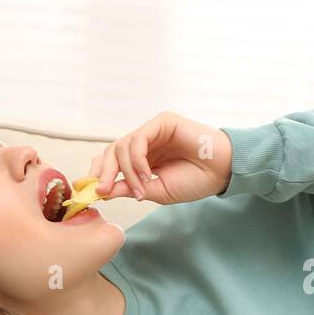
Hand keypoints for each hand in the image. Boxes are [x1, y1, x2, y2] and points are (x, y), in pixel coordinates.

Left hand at [88, 110, 232, 205]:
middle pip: (111, 152)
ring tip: (141, 189)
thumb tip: (103, 191)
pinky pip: (137, 139)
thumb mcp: (156, 191)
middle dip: (104, 172)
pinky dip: (136, 160)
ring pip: (122, 146)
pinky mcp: (162, 122)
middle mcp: (145, 142)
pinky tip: (146, 174)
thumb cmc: (195, 181)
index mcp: (143, 158)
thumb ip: (130, 189)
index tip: (91, 192)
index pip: (111, 161)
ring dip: (126, 171)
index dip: (98, 174)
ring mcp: (153, 131)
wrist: (222, 172)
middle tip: (102, 191)